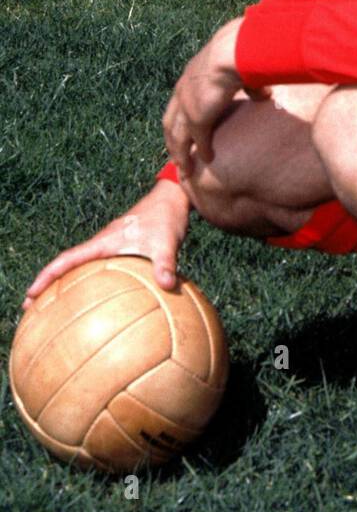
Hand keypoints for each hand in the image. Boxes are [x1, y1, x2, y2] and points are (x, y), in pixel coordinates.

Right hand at [22, 179, 190, 308]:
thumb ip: (165, 263)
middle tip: (31, 309)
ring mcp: (110, 248)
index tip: (30, 294)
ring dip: (66, 286)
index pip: (67, 260)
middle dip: (48, 286)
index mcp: (104, 242)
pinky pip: (98, 271)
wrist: (172, 199)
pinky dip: (91, 285)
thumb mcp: (166, 241)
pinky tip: (101, 304)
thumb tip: (168, 286)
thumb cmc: (166, 217)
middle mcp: (102, 245)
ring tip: (56, 311)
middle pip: (67, 267)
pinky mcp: (121, 251)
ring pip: (81, 269)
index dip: (46, 276)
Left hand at [162, 17, 243, 176]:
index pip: (180, 102)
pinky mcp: (197, 117)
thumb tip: (264, 92)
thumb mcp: (243, 67)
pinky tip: (207, 160)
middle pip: (170, 121)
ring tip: (186, 169)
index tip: (184, 131)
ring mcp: (187, 105)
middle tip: (176, 155)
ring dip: (180, 153)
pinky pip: (196, 140)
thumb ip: (250, 83)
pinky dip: (200, 151)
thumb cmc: (240, 52)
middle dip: (172, 140)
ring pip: (177, 136)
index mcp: (192, 76)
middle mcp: (183, 91)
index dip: (181, 118)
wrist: (233, 51)